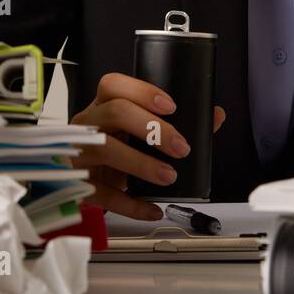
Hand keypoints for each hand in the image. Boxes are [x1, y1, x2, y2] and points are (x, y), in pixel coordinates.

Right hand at [68, 71, 225, 219]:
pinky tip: (152, 209)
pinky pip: (104, 193)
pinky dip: (131, 205)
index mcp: (101, 107)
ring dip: (142, 163)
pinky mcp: (80, 184)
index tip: (171, 107)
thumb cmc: (113, 151)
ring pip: (105, 148)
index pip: (113, 85)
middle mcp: (87, 125)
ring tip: (168, 176)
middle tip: (181, 147)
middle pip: (115, 112)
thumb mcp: (136, 134)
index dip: (142, 92)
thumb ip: (175, 123)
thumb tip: (214, 116)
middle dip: (153, 128)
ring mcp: (79, 153)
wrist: (80, 183)